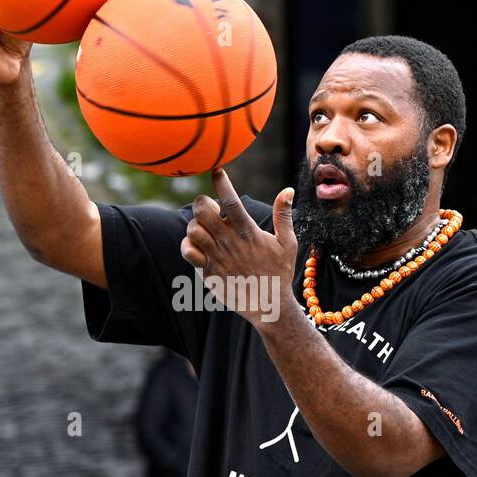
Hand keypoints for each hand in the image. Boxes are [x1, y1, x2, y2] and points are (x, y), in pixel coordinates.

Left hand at [179, 167, 297, 328]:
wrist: (268, 306)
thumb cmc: (279, 273)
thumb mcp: (287, 243)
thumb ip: (283, 215)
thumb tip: (288, 190)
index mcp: (249, 231)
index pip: (231, 201)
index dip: (221, 182)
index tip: (216, 170)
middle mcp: (230, 242)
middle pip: (203, 210)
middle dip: (202, 202)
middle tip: (209, 208)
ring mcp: (217, 257)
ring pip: (193, 229)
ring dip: (195, 224)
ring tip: (205, 228)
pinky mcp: (208, 272)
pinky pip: (188, 252)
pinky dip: (188, 244)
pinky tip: (197, 245)